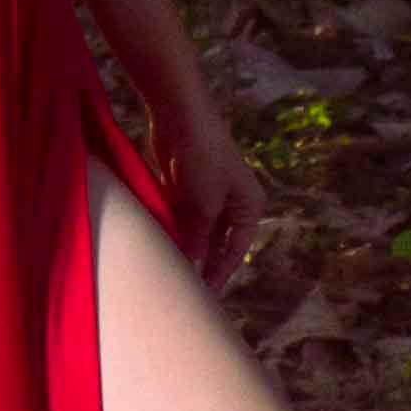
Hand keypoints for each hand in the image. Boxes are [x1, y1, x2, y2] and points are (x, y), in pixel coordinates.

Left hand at [156, 96, 266, 296]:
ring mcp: (207, 194)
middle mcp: (231, 203)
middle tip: (185, 289)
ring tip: (171, 273)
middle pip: (217, 242)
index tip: (204, 295)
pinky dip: (174, 231)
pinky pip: (181, 218)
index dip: (219, 273)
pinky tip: (162, 248)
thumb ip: (199, 238)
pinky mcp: (185, 187)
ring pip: (197, 231)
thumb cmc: (203, 158)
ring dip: (185, 248)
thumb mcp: (204, 205)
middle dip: (201, 262)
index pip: (235, 250)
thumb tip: (193, 266)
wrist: (180, 115)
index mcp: (248, 206)